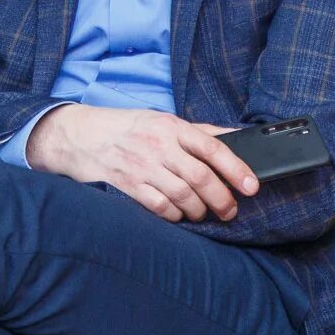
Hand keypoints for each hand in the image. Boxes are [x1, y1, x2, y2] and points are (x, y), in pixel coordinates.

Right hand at [25, 105, 258, 222]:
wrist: (83, 136)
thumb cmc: (130, 128)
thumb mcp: (164, 119)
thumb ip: (200, 131)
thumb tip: (237, 137)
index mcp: (172, 126)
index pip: (212, 147)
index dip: (235, 168)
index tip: (251, 186)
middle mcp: (159, 146)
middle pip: (201, 177)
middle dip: (222, 199)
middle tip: (230, 211)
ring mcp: (143, 168)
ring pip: (184, 196)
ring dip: (199, 210)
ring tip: (204, 213)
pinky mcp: (129, 187)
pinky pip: (161, 208)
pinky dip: (175, 215)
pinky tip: (179, 214)